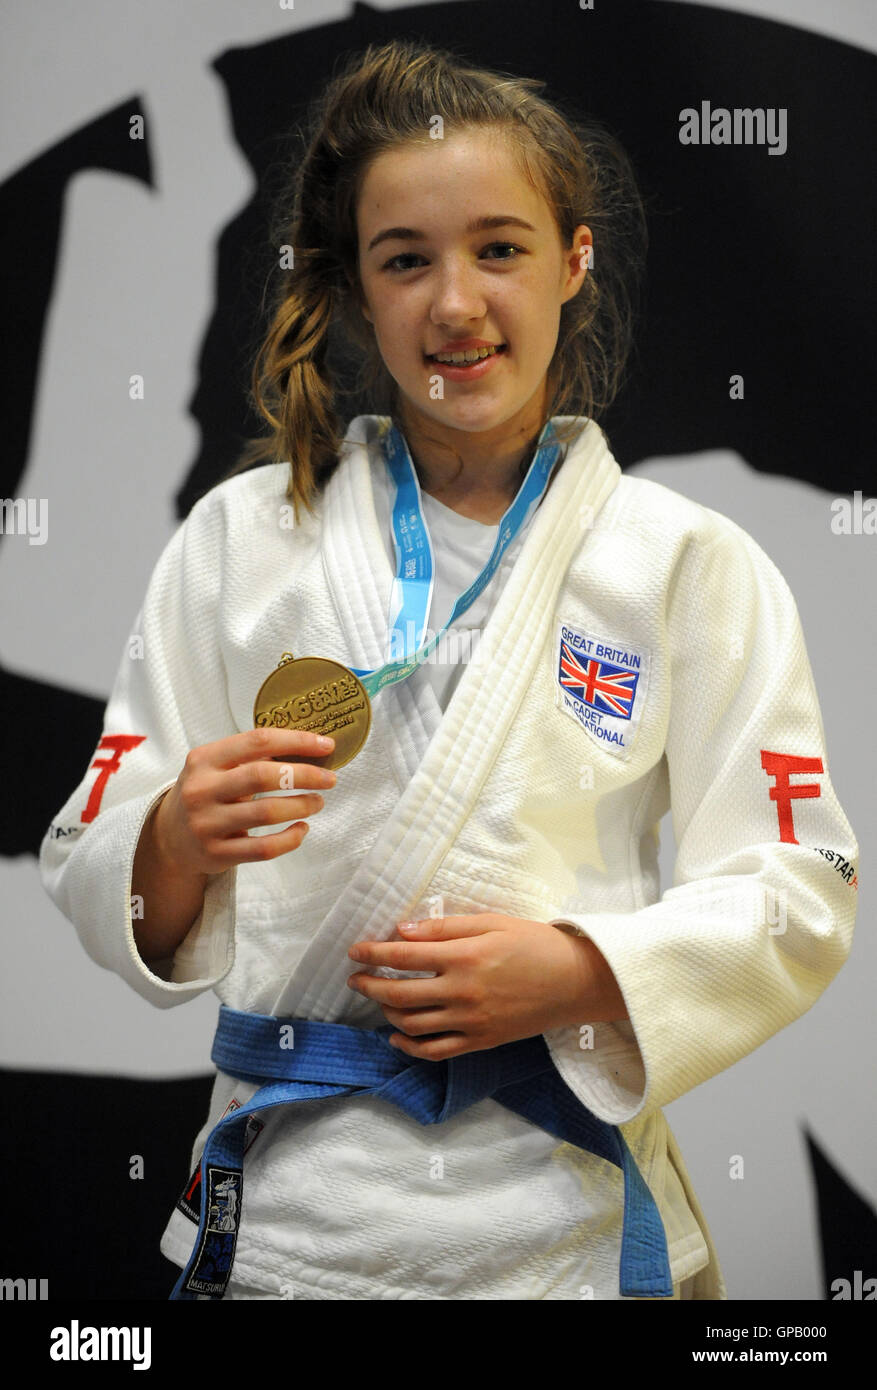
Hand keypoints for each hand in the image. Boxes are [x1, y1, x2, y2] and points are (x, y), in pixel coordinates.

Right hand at [155, 727, 337, 876]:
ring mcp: (206, 824)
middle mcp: (201, 790)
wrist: (169, 837)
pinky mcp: (216, 854)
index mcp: (204, 759)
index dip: (296, 741)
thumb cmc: (205, 793)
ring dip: (302, 806)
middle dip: (305, 775)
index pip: (257, 741)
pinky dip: (290, 839)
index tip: (326, 746)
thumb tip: (309, 749)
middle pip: (262, 775)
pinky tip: (302, 829)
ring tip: (318, 802)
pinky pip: (263, 849)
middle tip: (329, 779)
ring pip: (266, 813)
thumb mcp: (214, 767)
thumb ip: (251, 757)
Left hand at [346, 913, 627, 1059]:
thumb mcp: (491, 923)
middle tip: (356, 979)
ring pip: (413, 1025)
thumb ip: (444, 929)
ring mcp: (471, 1022)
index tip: (354, 952)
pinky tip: (397, 1038)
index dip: (373, 954)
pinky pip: (436, 1051)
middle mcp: (463, 993)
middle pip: (400, 995)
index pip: (404, 956)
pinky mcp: (481, 1041)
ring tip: (381, 1001)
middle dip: (370, 986)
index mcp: (465, 957)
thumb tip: (403, 931)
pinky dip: (410, 1047)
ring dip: (388, 1014)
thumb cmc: (535, 944)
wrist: (575, 981)